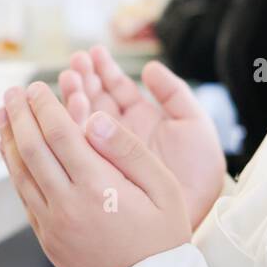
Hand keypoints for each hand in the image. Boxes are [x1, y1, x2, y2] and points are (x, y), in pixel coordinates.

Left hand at [0, 81, 191, 266]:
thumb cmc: (163, 240)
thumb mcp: (164, 189)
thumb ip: (128, 149)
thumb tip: (94, 118)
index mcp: (97, 187)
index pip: (59, 133)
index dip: (44, 106)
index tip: (37, 87)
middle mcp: (67, 204)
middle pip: (32, 149)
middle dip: (19, 116)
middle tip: (12, 93)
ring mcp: (53, 225)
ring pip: (20, 174)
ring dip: (8, 141)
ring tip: (1, 115)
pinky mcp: (48, 240)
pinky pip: (24, 198)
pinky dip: (14, 171)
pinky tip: (12, 155)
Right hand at [58, 45, 225, 229]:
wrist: (198, 212)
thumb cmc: (200, 170)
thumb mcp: (194, 124)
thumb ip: (174, 93)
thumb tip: (150, 67)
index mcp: (141, 119)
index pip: (116, 89)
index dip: (103, 71)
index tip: (91, 55)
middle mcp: (121, 134)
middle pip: (95, 101)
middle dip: (82, 80)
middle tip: (73, 65)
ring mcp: (107, 151)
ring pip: (82, 120)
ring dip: (72, 98)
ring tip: (67, 80)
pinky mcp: (97, 171)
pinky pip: (77, 147)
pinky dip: (69, 127)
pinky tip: (66, 110)